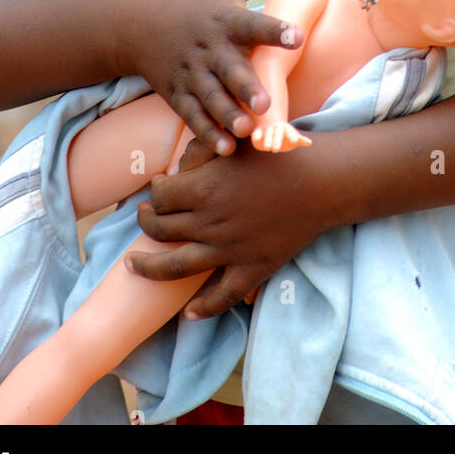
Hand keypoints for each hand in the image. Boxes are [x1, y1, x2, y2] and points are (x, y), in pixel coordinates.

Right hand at [116, 0, 314, 155]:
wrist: (135, 21)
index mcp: (224, 17)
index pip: (252, 23)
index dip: (275, 30)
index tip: (298, 36)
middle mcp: (207, 47)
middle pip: (228, 68)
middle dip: (245, 85)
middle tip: (265, 102)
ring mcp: (189, 73)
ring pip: (210, 97)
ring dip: (227, 114)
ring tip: (246, 130)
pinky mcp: (176, 93)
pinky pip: (191, 115)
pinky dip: (206, 132)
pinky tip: (225, 149)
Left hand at [126, 135, 331, 316]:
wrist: (321, 182)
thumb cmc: (278, 154)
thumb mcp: (236, 141)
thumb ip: (203, 149)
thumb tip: (176, 165)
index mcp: (203, 189)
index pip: (160, 196)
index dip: (154, 192)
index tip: (157, 188)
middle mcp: (209, 223)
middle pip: (161, 229)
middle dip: (146, 222)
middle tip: (144, 217)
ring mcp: (229, 250)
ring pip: (175, 267)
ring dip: (149, 267)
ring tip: (133, 265)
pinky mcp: (251, 269)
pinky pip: (221, 296)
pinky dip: (202, 308)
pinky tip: (189, 312)